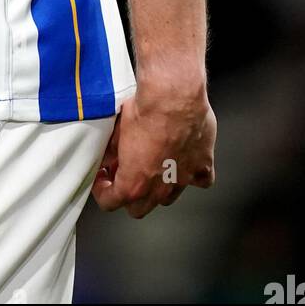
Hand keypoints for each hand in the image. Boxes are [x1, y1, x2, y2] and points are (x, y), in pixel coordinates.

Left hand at [91, 85, 215, 217]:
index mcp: (134, 183)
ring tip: (151, 167)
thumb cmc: (145, 111)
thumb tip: (107, 159)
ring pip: (167, 198)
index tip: (102, 179)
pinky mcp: (203, 166)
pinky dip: (191, 175)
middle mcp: (160, 188)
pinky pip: (199, 181)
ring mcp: (184, 179)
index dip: (102, 191)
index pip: (111, 202)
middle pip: (140, 208)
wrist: (174, 97)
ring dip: (157, 188)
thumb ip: (111, 153)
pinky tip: (183, 162)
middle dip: (128, 195)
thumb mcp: (116, 132)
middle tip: (123, 175)